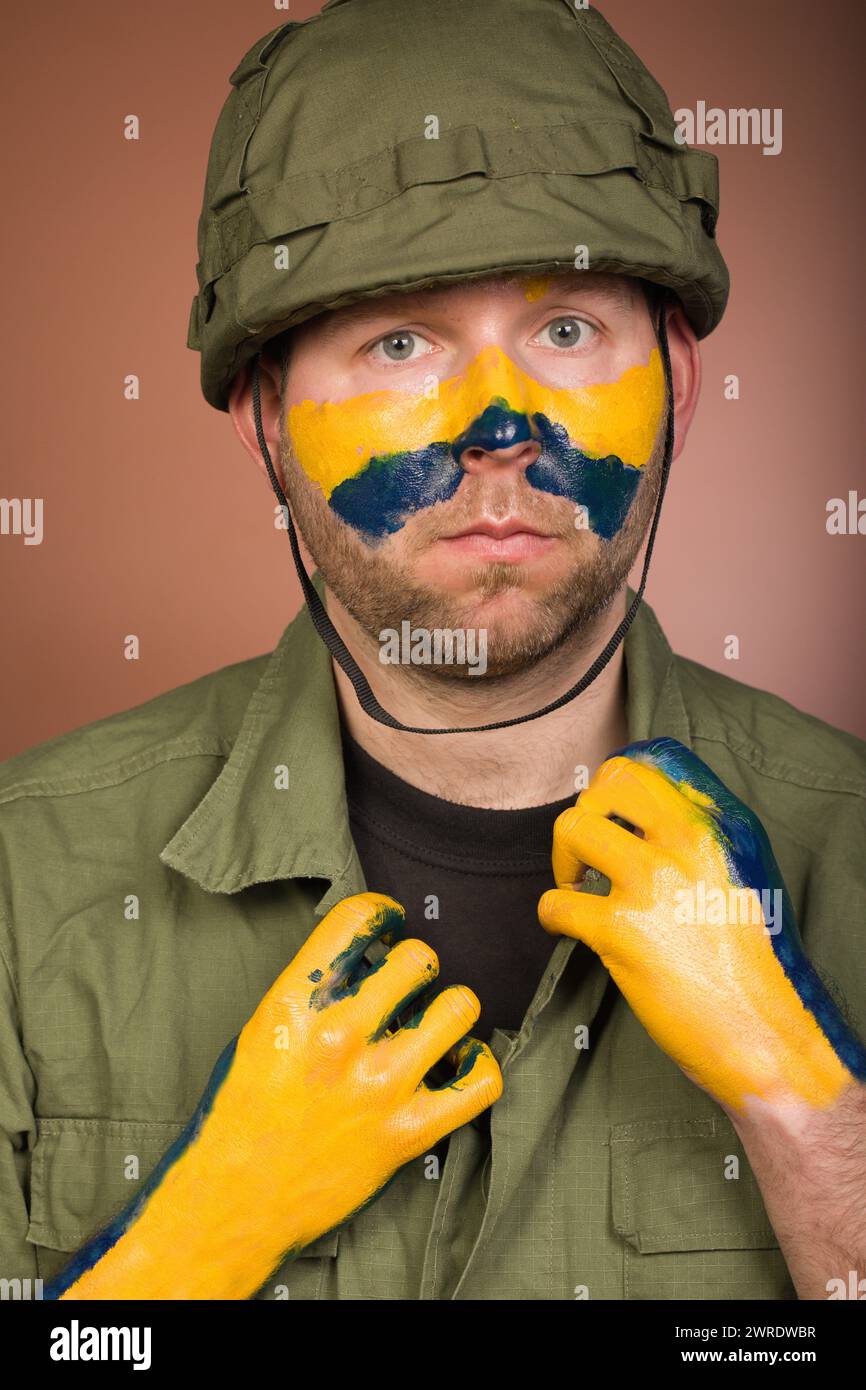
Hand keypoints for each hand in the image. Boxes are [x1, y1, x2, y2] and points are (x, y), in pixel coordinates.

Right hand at [57, 892, 500, 1298]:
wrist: (233, 1202)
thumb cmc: (241, 1114)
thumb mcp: (262, 1030)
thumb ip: (312, 989)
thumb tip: (366, 953)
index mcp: (295, 1005)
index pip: (359, 919)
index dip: (383, 913)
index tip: (388, 924)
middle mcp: (340, 1038)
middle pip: (418, 958)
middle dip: (414, 965)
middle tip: (404, 985)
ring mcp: (380, 1086)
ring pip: (459, 1007)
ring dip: (448, 1010)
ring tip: (429, 1024)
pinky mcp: (409, 1133)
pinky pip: (480, 1080)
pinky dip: (476, 1065)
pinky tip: (453, 1063)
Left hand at [538, 737, 865, 1113]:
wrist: (767, 1033)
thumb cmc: (755, 960)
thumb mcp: (745, 873)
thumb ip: (701, 835)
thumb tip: (645, 814)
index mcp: (721, 825)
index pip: (654, 761)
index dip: (616, 783)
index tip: (610, 813)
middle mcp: (689, 842)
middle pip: (608, 784)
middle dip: (586, 814)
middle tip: (588, 855)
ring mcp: (653, 883)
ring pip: (573, 829)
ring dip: (562, 860)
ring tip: (576, 888)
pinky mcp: (622, 931)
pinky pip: (556, 903)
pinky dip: (552, 915)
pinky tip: (568, 929)